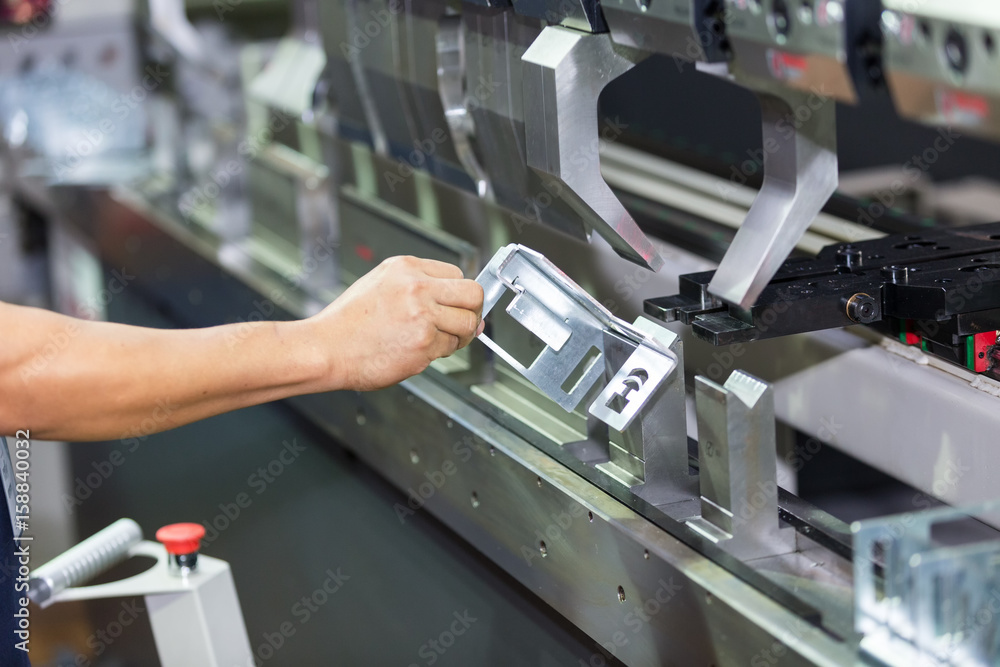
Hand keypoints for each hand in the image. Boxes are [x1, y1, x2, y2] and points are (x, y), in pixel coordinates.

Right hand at [311, 256, 484, 390]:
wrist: (327, 348)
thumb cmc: (349, 323)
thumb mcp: (380, 285)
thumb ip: (419, 287)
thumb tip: (458, 302)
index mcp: (406, 268)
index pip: (457, 274)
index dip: (459, 294)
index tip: (457, 305)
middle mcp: (417, 287)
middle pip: (472, 295)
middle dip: (473, 311)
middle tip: (464, 323)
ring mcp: (422, 315)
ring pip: (467, 324)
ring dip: (459, 336)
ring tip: (436, 339)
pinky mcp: (423, 343)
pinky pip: (449, 347)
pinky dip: (440, 352)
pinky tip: (417, 350)